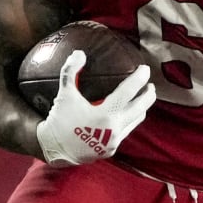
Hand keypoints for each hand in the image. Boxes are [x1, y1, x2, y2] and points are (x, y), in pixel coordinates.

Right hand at [35, 50, 155, 166]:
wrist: (53, 149)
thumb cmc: (58, 119)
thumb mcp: (64, 95)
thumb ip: (70, 72)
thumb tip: (79, 53)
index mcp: (104, 114)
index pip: (129, 91)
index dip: (139, 78)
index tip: (145, 69)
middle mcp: (113, 128)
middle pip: (141, 107)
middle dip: (149, 94)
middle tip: (150, 84)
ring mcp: (114, 140)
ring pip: (136, 120)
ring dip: (141, 107)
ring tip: (142, 97)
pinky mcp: (111, 149)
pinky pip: (126, 131)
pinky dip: (129, 119)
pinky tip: (126, 113)